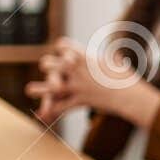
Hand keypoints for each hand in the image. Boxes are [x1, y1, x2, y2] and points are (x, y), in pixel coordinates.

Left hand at [25, 41, 159, 126]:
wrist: (131, 96)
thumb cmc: (126, 78)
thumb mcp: (118, 61)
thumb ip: (112, 53)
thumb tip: (119, 44)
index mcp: (85, 57)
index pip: (64, 46)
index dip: (61, 47)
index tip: (59, 48)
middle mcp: (77, 69)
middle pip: (52, 64)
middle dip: (48, 65)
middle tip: (46, 67)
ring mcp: (77, 85)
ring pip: (51, 87)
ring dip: (40, 89)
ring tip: (29, 90)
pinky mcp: (79, 100)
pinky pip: (62, 106)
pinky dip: (52, 111)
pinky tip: (43, 115)